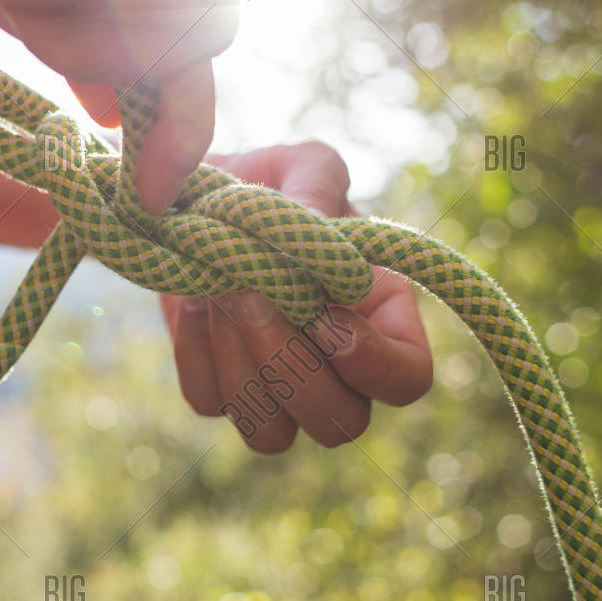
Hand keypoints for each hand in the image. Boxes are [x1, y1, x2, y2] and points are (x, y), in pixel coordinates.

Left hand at [161, 142, 433, 452]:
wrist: (202, 198)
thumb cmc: (273, 180)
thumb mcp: (304, 166)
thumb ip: (317, 189)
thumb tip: (315, 239)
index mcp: (381, 317)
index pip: (406, 380)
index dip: (375, 367)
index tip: (327, 319)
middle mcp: (337, 369)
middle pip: (338, 423)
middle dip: (293, 367)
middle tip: (255, 294)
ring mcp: (277, 390)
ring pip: (271, 434)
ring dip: (241, 366)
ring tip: (223, 287)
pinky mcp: (218, 388)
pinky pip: (209, 401)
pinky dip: (196, 353)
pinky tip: (195, 296)